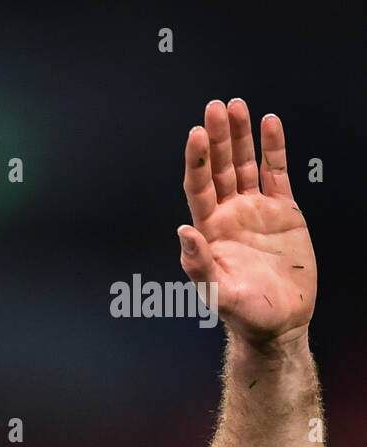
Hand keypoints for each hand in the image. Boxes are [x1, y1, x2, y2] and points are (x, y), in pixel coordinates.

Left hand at [178, 99, 315, 347]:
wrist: (279, 322)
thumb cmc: (244, 313)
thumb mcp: (218, 293)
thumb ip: (199, 265)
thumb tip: (184, 233)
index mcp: (209, 230)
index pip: (198, 187)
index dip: (197, 161)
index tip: (196, 133)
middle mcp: (228, 214)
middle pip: (219, 168)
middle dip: (217, 138)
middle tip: (215, 106)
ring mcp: (254, 209)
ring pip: (244, 164)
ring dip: (240, 136)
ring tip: (236, 105)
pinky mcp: (282, 211)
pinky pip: (276, 172)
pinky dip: (273, 148)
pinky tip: (269, 123)